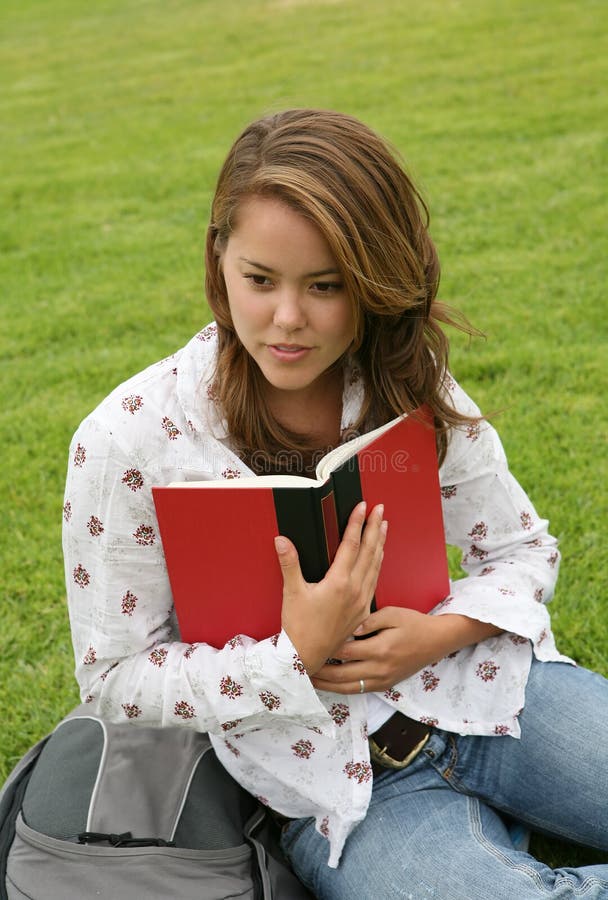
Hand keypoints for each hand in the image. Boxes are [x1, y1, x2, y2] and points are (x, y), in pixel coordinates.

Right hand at [277, 502, 387, 675]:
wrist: (307, 657)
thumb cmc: (299, 627)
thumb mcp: (292, 592)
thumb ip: (290, 563)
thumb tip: (282, 540)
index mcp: (339, 583)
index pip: (351, 545)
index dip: (357, 523)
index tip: (363, 507)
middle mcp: (355, 590)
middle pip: (369, 552)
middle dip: (375, 528)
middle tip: (380, 510)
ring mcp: (361, 601)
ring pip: (375, 566)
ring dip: (380, 544)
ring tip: (384, 527)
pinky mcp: (362, 611)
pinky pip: (374, 581)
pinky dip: (378, 564)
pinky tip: (378, 559)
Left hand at [310, 608, 503, 693]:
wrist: (436, 642)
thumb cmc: (413, 623)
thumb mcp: (392, 614)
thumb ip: (368, 620)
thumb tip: (348, 627)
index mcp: (379, 649)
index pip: (343, 651)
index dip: (322, 649)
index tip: (304, 645)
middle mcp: (378, 669)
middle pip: (340, 675)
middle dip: (317, 673)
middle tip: (297, 668)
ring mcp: (381, 680)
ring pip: (346, 687)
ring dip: (325, 685)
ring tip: (306, 679)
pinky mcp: (383, 685)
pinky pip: (356, 690)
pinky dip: (339, 688)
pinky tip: (326, 683)